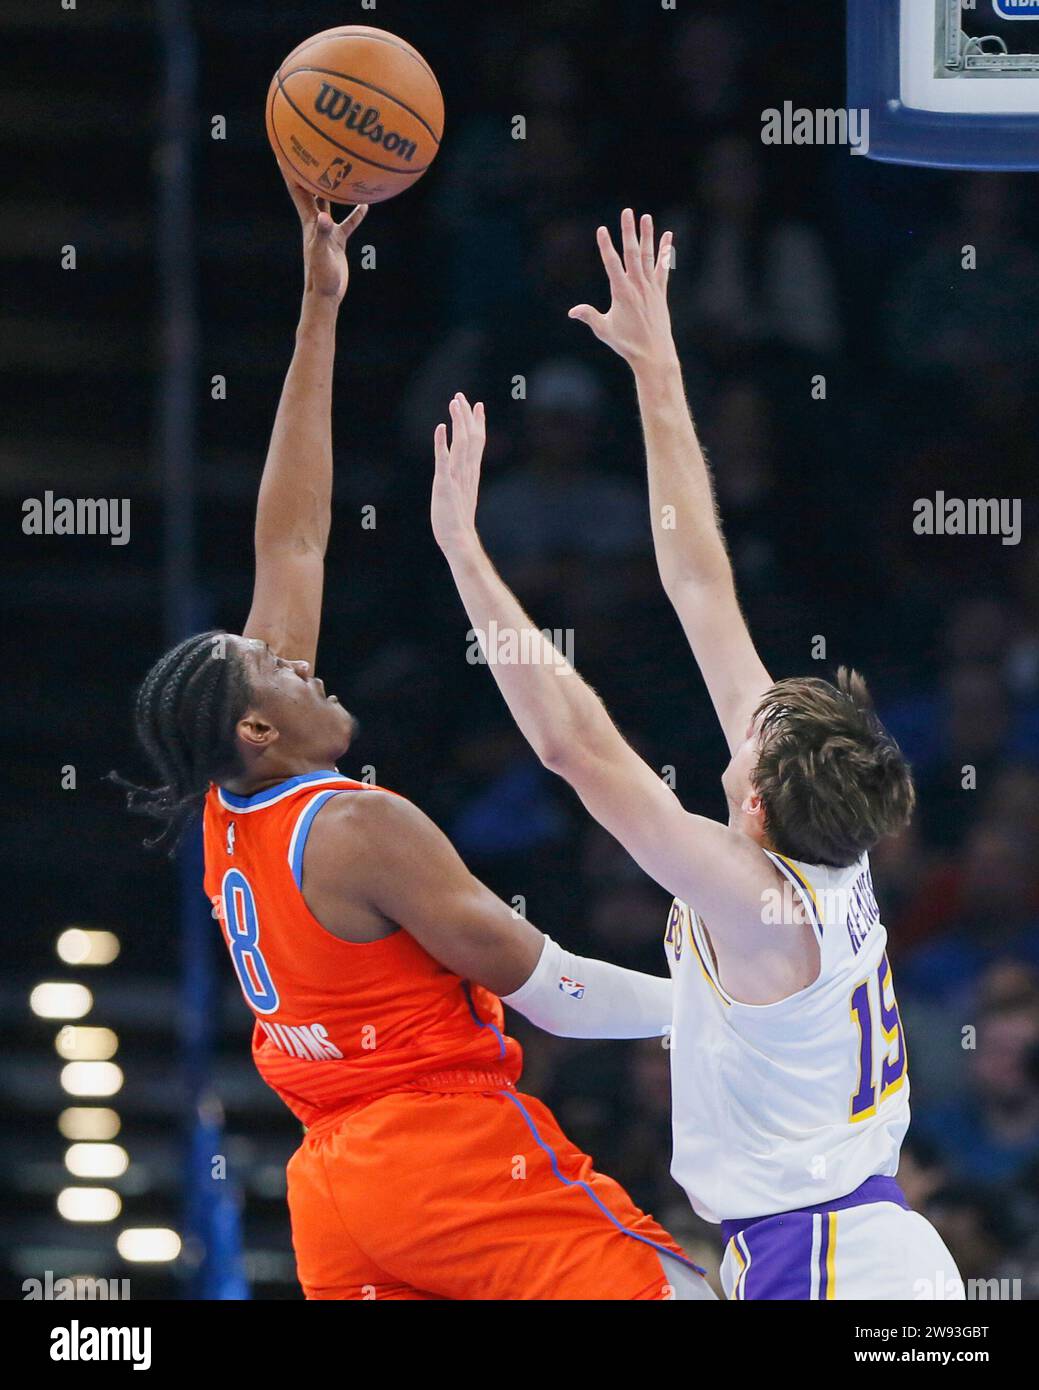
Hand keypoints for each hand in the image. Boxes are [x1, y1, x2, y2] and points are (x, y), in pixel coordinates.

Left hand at [279, 162, 367, 302]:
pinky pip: (348, 223)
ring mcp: (327, 231)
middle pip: (310, 190)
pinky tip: (364, 203)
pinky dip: (355, 213)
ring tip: (339, 168)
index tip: (284, 149)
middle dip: (308, 170)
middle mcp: (315, 222)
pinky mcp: (338, 241)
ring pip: (328, 203)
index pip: (297, 189)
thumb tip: (326, 219)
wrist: (325, 295)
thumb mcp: (322, 255)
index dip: (289, 169)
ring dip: (332, 187)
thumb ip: (324, 236)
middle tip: (310, 149)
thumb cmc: (320, 277)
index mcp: (309, 221)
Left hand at [431, 393, 485, 557]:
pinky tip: (441, 427)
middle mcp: (467, 472)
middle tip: (462, 396)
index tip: (478, 406)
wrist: (458, 540)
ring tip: (455, 403)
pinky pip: (444, 460)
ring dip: (458, 422)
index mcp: (471, 474)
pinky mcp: (444, 484)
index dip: (478, 424)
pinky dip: (443, 443)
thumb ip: (463, 486)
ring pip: (461, 444)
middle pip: (471, 438)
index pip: (477, 444)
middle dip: (467, 416)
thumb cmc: (458, 524)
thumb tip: (462, 481)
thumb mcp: (462, 499)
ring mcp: (456, 477)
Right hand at [568, 209, 675, 370]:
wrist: (653, 354)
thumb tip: (572, 311)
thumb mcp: (604, 330)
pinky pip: (663, 267)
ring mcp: (651, 287)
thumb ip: (589, 316)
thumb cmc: (627, 343)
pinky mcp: (660, 292)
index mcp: (622, 292)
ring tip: (646, 217)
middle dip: (628, 231)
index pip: (612, 264)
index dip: (606, 246)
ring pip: (648, 256)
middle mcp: (638, 286)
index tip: (601, 229)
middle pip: (632, 253)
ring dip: (647, 235)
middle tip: (627, 212)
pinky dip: (664, 251)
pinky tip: (667, 236)